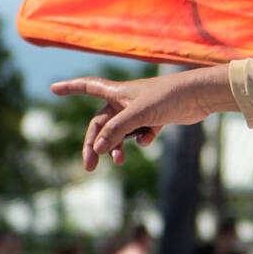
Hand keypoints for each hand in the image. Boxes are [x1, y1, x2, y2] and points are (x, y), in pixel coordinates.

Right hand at [51, 68, 236, 169]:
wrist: (199, 96)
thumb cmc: (167, 97)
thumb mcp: (137, 115)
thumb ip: (116, 131)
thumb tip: (97, 148)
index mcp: (117, 92)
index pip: (87, 86)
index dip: (70, 87)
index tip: (53, 88)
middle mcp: (125, 101)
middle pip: (101, 124)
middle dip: (94, 145)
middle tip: (89, 167)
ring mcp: (140, 111)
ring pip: (120, 133)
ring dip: (117, 147)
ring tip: (120, 162)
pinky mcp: (156, 120)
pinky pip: (141, 135)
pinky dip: (142, 140)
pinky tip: (150, 137)